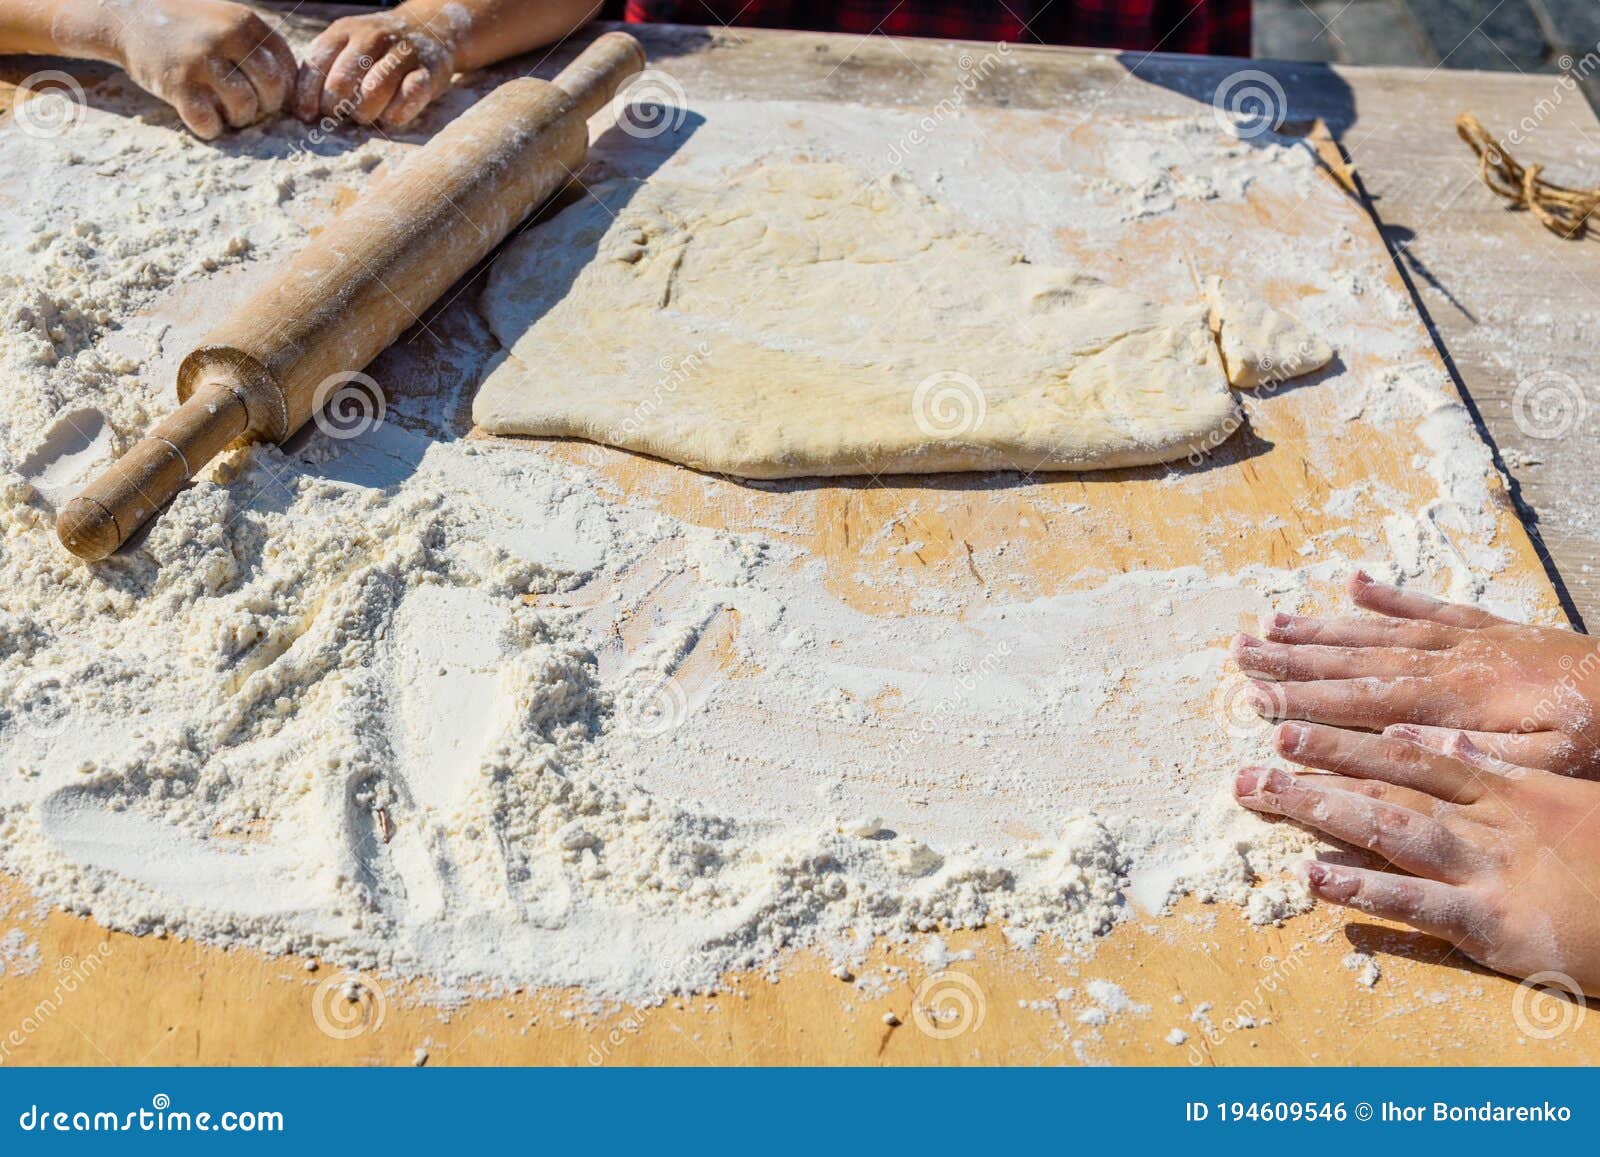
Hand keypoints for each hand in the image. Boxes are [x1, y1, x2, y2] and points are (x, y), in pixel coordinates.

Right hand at [104, 0, 294, 138]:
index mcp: (245, 21)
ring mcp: (201, 59)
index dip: (283, 89)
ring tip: (226, 112)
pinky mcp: (177, 83)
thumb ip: (256, 46)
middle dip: (267, 106)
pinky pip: (210, 122)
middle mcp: (226, 37)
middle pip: (273, 88)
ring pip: (246, 107)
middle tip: (250, 108)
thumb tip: (293, 89)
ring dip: (240, 119)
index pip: (287, 66)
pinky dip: (211, 128)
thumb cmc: (186, 26)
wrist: (127, 13)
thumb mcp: (226, 20)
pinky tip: (203, 118)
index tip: (267, 95)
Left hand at [293, 11, 455, 129]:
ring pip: (373, 94)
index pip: (316, 64)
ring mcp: (401, 53)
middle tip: (342, 115)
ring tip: (368, 114)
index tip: (307, 116)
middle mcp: (372, 37)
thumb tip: (302, 109)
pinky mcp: (428, 72)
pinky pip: (407, 99)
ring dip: (366, 113)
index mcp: (344, 30)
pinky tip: (391, 116)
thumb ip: (324, 69)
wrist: (429, 29)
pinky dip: (396, 115)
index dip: (307, 95)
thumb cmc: (378, 50)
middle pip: (341, 83)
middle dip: (336, 108)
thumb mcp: (346, 45)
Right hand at [1232, 571, 1599, 778]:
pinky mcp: (1491, 628)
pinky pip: (1428, 607)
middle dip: (1293, 661)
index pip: (1366, 702)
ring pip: (1378, 630)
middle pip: (1357, 660)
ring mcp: (1469, 639)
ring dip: (1321, 629)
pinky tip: (1353, 583)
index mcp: (1461, 701)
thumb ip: (1479, 755)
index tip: (1258, 706)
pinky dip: (1387, 596)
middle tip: (1239, 656)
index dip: (1309, 705)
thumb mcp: (1552, 764)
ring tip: (1269, 623)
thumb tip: (1402, 740)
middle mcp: (1453, 661)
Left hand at [1236, 722, 1599, 995]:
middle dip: (1313, 766)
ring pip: (1390, 827)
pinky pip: (1416, 903)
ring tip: (1261, 794)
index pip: (1410, 755)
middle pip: (1386, 783)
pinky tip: (1315, 879)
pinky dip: (1364, 888)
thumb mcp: (1563, 800)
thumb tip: (1447, 744)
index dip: (1346, 737)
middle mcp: (1487, 822)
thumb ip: (1500, 773)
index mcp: (1504, 790)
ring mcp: (1486, 869)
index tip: (1291, 719)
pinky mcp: (1492, 924)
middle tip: (1247, 759)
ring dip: (1321, 808)